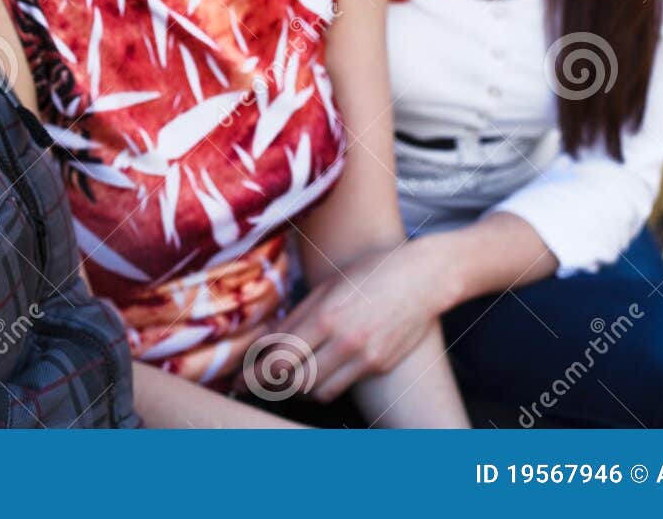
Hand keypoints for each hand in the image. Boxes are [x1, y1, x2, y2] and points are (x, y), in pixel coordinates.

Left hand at [240, 238, 450, 401]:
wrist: (424, 277)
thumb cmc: (372, 272)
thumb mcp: (328, 285)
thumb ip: (298, 316)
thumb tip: (267, 339)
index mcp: (326, 317)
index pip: (280, 358)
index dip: (254, 374)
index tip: (238, 379)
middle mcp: (345, 342)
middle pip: (295, 381)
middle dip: (269, 385)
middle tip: (252, 383)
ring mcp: (365, 358)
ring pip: (317, 390)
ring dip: (296, 387)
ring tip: (282, 378)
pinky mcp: (380, 365)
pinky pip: (340, 386)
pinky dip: (322, 385)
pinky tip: (314, 375)